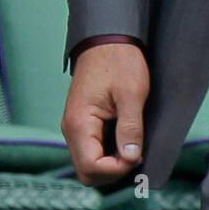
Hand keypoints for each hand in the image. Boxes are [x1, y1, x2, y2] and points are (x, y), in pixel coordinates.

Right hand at [61, 43, 149, 185]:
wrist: (108, 38)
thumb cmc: (119, 61)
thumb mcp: (131, 93)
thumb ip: (130, 128)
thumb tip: (130, 158)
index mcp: (79, 123)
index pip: (90, 167)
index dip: (115, 169)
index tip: (136, 155)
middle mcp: (72, 130)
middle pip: (86, 171)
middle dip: (112, 171)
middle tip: (135, 154)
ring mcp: (76, 127)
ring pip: (89, 162)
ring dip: (111, 162)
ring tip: (133, 147)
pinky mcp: (84, 123)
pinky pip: (93, 148)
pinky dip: (109, 152)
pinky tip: (126, 140)